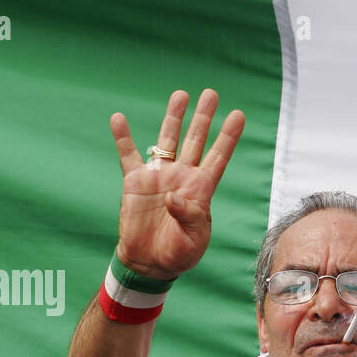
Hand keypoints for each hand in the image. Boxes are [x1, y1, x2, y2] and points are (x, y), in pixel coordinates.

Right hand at [110, 89, 244, 278]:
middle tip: (211, 94)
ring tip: (181, 95)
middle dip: (203, 117)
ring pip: (167, 140)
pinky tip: (118, 118)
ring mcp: (159, 176)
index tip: (238, 115)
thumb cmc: (179, 253)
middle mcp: (182, 177)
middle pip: (195, 140)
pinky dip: (122, 137)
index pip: (218, 158)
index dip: (228, 137)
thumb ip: (188, 216)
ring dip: (173, 117)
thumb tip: (173, 195)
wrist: (150, 262)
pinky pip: (128, 155)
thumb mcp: (192, 240)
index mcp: (201, 190)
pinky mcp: (135, 182)